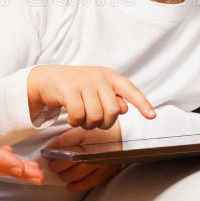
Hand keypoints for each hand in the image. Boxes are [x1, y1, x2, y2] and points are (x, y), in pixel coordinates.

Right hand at [28, 65, 155, 129]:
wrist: (47, 79)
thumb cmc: (76, 86)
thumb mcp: (97, 89)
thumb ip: (112, 98)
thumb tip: (124, 109)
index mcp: (109, 76)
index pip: (130, 90)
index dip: (142, 104)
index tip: (152, 116)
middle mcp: (99, 77)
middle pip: (113, 111)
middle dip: (104, 123)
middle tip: (93, 121)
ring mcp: (84, 82)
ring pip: (96, 116)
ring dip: (88, 124)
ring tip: (81, 118)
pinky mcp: (68, 89)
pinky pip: (79, 116)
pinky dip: (75, 122)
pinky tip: (71, 118)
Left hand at [44, 124, 122, 191]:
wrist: (126, 133)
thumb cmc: (103, 130)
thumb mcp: (85, 126)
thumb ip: (70, 135)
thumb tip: (52, 147)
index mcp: (88, 132)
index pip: (64, 141)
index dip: (52, 148)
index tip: (46, 151)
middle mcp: (95, 146)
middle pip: (68, 159)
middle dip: (56, 164)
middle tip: (52, 164)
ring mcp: (102, 159)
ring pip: (76, 172)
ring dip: (65, 175)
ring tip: (61, 172)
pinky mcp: (108, 169)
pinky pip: (88, 182)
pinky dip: (76, 185)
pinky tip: (70, 184)